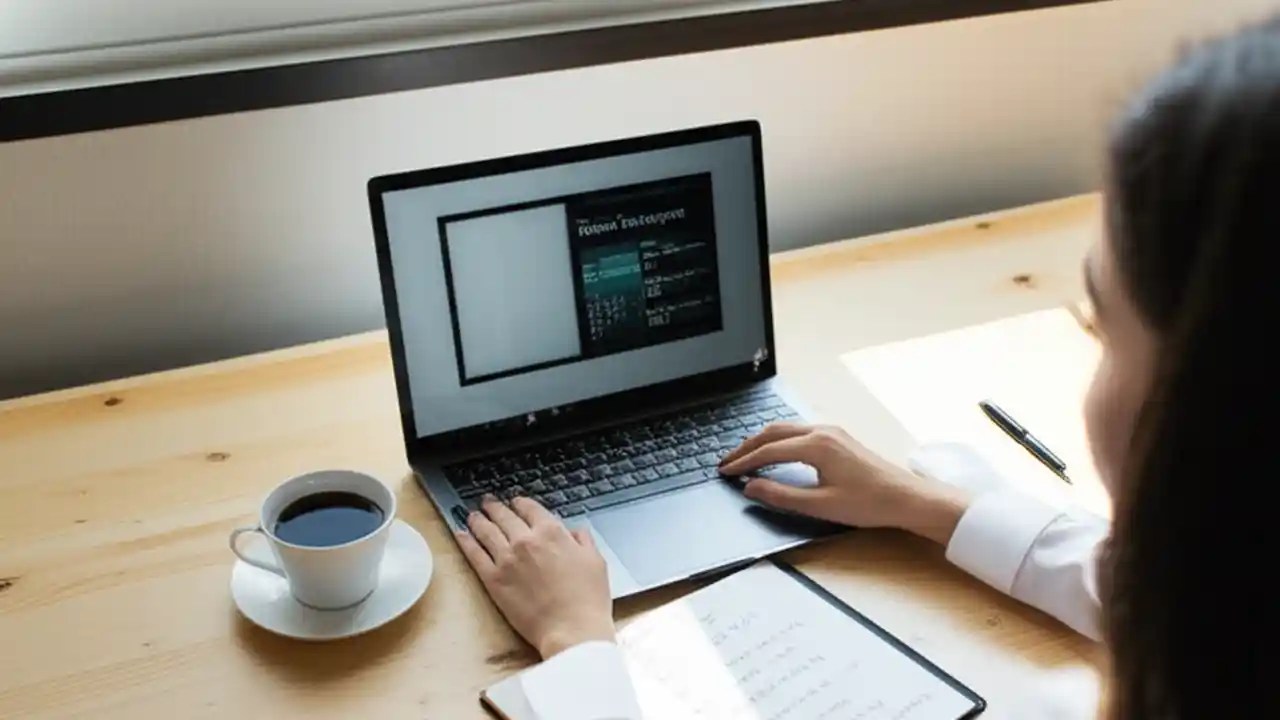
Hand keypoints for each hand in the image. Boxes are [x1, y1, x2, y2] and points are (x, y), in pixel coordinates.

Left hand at [456, 495, 615, 658]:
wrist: (571, 629)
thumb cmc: (587, 599)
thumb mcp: (595, 561)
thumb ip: (583, 541)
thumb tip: (577, 531)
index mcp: (551, 532)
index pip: (530, 508)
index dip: (521, 503)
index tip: (516, 502)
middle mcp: (526, 540)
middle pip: (504, 516)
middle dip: (494, 507)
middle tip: (487, 503)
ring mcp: (506, 559)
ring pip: (486, 531)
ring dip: (478, 520)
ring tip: (472, 516)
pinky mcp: (494, 580)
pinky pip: (475, 555)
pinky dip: (466, 542)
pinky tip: (461, 535)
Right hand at [719, 423, 971, 544]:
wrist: (907, 498)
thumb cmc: (869, 504)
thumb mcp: (821, 505)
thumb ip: (781, 496)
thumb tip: (751, 488)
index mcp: (816, 445)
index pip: (769, 451)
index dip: (744, 462)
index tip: (725, 472)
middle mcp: (822, 431)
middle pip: (773, 432)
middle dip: (747, 447)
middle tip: (727, 462)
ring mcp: (832, 431)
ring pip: (786, 428)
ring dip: (762, 441)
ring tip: (745, 457)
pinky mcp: (838, 437)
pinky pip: (799, 431)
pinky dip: (779, 440)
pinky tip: (775, 452)